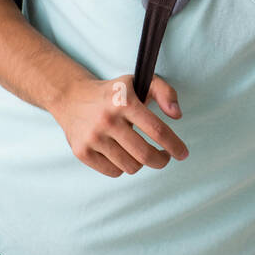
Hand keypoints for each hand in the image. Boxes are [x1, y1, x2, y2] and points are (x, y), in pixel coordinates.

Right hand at [50, 74, 188, 176]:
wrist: (71, 97)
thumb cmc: (112, 92)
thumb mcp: (138, 82)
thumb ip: (165, 92)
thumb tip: (177, 115)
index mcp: (123, 101)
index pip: (157, 130)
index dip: (174, 145)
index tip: (182, 153)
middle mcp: (107, 120)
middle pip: (145, 155)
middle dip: (161, 160)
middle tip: (164, 157)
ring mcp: (93, 138)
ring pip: (130, 166)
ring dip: (140, 163)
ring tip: (139, 151)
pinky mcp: (82, 152)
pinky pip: (113, 172)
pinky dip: (122, 167)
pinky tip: (121, 154)